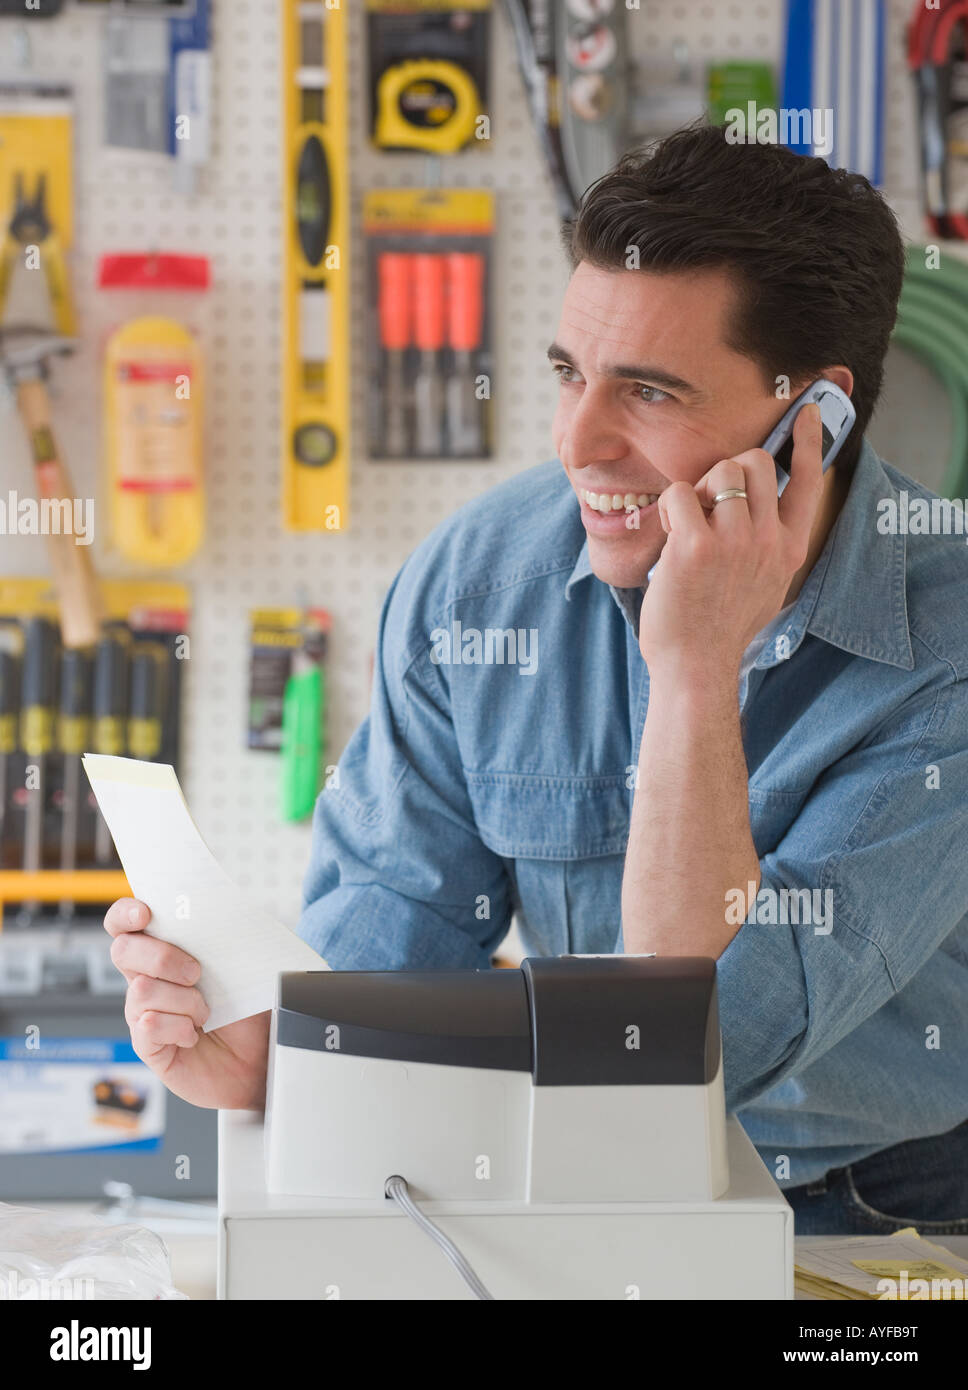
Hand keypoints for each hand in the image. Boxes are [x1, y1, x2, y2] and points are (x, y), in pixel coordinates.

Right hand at [103, 897, 269, 1109]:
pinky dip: (179, 1028)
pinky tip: (192, 1036)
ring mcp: (142, 1013)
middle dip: (162, 957)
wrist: (256, 1060)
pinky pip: (149, 1026)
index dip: (125, 914)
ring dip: (184, 1000)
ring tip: (205, 1013)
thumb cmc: (246, 1013)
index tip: (145, 913)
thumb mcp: (242, 968)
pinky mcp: (147, 1045)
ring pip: (142, 990)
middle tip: (196, 973)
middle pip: (123, 951)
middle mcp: (146, 980)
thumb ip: (224, 941)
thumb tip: (222, 916)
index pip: (125, 925)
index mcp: (164, 953)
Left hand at [638, 402, 824, 681]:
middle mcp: (769, 541)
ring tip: (687, 527)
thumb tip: (755, 503)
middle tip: (707, 506)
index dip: (808, 440)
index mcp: (789, 549)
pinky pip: (680, 493)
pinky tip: (669, 539)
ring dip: (697, 490)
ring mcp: (735, 541)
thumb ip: (766, 544)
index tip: (806, 410)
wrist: (696, 667)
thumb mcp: (763, 584)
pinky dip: (669, 509)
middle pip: (755, 462)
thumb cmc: (719, 626)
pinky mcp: (696, 546)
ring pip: (718, 471)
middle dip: (726, 470)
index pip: (808, 481)